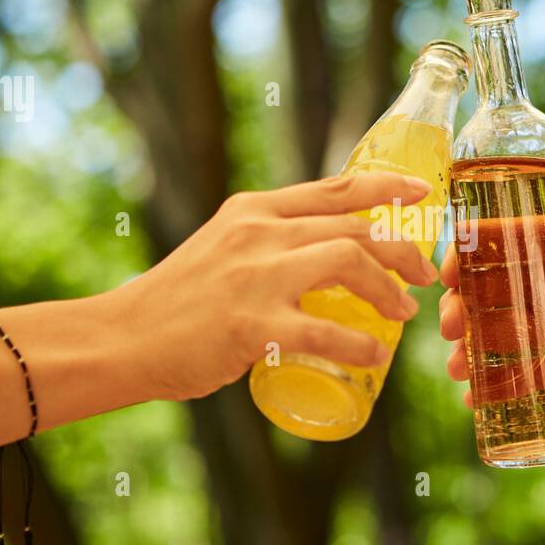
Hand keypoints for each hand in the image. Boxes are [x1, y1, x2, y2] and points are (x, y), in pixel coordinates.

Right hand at [120, 173, 437, 400]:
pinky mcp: (250, 325)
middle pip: (354, 225)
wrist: (122, 338)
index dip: (386, 188)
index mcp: (254, 210)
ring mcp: (255, 277)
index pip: (335, 188)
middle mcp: (259, 232)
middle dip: (401, 250)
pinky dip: (359, 344)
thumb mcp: (223, 249)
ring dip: (388, 288)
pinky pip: (325, 331)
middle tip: (422, 278)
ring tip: (403, 314)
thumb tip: (324, 258)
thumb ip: (267, 245)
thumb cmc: (177, 302)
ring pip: (348, 261)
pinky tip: (374, 357)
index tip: (421, 195)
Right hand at [438, 219, 544, 401]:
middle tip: (448, 330)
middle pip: (497, 291)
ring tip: (457, 370)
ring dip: (475, 349)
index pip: (511, 241)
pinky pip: (530, 372)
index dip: (473, 254)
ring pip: (506, 333)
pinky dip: (503, 386)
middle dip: (463, 309)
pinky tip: (479, 402)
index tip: (449, 273)